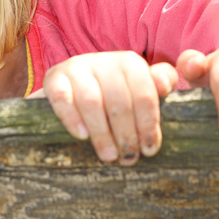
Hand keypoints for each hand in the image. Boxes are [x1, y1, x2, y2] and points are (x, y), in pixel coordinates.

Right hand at [37, 51, 177, 165]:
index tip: (149, 149)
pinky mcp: (53, 78)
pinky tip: (82, 136)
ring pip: (92, 101)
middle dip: (126, 133)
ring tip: (108, 156)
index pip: (144, 94)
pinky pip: (62, 98)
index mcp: (129, 63)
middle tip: (128, 158)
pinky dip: (72, 118)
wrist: (69, 87)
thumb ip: (159, 83)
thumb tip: (165, 85)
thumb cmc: (112, 94)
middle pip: (119, 101)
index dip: (148, 124)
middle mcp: (104, 60)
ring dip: (102, 133)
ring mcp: (77, 67)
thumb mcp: (138, 88)